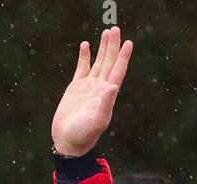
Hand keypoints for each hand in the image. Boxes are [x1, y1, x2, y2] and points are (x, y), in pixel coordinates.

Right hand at [51, 26, 132, 157]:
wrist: (68, 141)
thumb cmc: (84, 135)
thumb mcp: (97, 120)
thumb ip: (106, 103)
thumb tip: (114, 86)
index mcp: (107, 94)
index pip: (118, 71)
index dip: (123, 57)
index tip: (128, 43)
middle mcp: (100, 88)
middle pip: (109, 62)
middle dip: (113, 46)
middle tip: (115, 29)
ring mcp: (88, 87)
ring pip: (98, 62)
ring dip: (103, 48)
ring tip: (106, 32)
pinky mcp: (75, 88)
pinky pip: (82, 68)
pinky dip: (85, 57)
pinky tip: (86, 45)